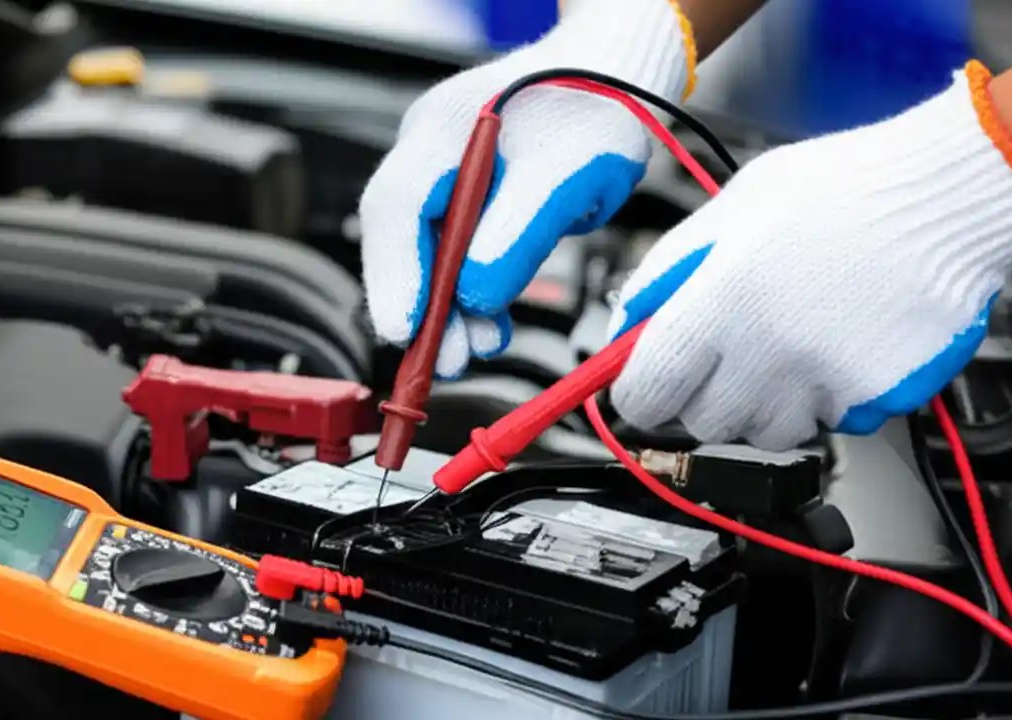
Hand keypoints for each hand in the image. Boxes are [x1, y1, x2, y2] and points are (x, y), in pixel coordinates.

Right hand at [359, 0, 694, 377]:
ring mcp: (445, 173)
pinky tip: (488, 324)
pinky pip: (455, 251)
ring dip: (448, 308)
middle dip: (422, 306)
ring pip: (427, 252)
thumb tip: (475, 298)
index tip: (405, 330)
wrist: (617, 73)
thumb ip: (517, 237)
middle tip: (447, 360)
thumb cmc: (597, 107)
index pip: (395, 208)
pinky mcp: (468, 196)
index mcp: (444, 131)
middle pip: (402, 239)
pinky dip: (469, 291)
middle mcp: (431, 151)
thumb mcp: (565, 177)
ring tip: (476, 349)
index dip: (394, 275)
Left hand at [609, 62, 1011, 450]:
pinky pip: (828, 424)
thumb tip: (626, 327)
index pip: (646, 392)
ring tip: (791, 342)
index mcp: (720, 299)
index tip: (648, 386)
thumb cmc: (840, 189)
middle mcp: (768, 348)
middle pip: (703, 422)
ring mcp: (823, 380)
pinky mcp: (872, 397)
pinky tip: (838, 346)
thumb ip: (666, 273)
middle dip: (706, 394)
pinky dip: (825, 400)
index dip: (640, 393)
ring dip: (765, 403)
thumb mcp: (730, 208)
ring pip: (764, 433)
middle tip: (730, 351)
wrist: (946, 194)